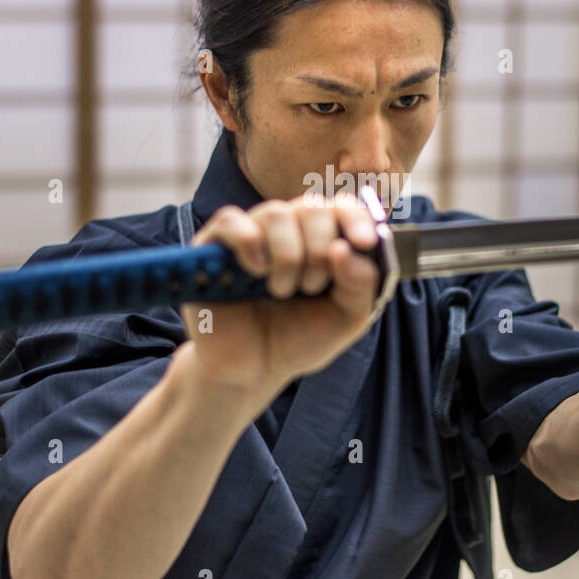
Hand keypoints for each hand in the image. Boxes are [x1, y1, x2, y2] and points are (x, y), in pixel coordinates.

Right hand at [178, 191, 384, 415]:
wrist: (253, 371)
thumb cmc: (299, 339)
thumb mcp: (345, 319)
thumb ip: (360, 284)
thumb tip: (347, 249)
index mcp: (323, 240)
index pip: (342, 206)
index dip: (356, 218)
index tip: (365, 242)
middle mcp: (288, 230)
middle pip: (311, 208)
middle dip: (319, 250)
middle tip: (311, 288)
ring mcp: (250, 235)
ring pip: (275, 213)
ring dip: (287, 256)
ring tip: (281, 291)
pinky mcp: (213, 247)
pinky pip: (230, 221)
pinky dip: (248, 242)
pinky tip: (256, 272)